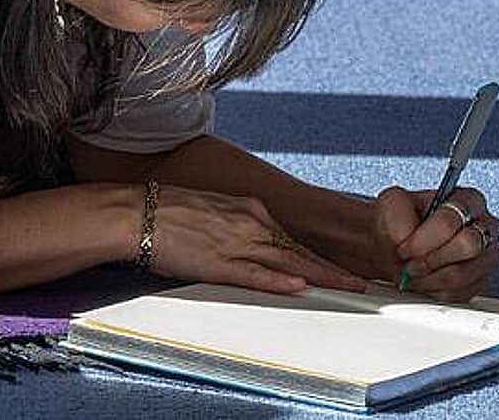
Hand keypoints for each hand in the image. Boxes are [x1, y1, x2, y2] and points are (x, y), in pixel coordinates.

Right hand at [146, 184, 367, 293]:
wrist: (137, 212)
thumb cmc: (167, 211)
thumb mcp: (213, 210)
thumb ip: (236, 224)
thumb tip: (251, 242)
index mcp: (249, 209)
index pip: (292, 238)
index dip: (318, 255)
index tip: (339, 267)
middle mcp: (249, 222)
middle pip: (299, 251)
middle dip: (332, 268)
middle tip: (361, 282)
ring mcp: (236, 242)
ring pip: (288, 262)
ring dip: (320, 276)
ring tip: (348, 288)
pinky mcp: (218, 261)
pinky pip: (256, 274)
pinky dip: (280, 281)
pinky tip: (301, 288)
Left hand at [372, 186, 498, 301]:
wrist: (393, 242)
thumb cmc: (397, 220)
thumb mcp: (391, 204)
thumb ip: (399, 215)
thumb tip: (406, 238)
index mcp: (468, 200)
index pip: (450, 221)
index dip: (422, 239)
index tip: (403, 248)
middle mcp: (486, 227)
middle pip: (468, 246)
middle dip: (431, 259)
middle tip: (409, 264)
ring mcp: (487, 256)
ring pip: (462, 275)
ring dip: (429, 278)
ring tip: (411, 274)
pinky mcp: (480, 281)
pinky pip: (460, 294)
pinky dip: (434, 291)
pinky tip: (422, 281)